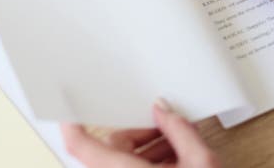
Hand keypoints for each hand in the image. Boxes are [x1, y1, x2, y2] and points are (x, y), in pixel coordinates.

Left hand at [61, 100, 218, 167]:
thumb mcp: (202, 163)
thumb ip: (180, 131)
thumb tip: (165, 112)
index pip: (84, 148)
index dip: (74, 126)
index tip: (70, 110)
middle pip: (113, 150)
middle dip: (139, 134)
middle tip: (164, 126)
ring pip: (122, 164)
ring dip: (147, 150)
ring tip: (178, 146)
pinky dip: (150, 164)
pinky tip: (176, 162)